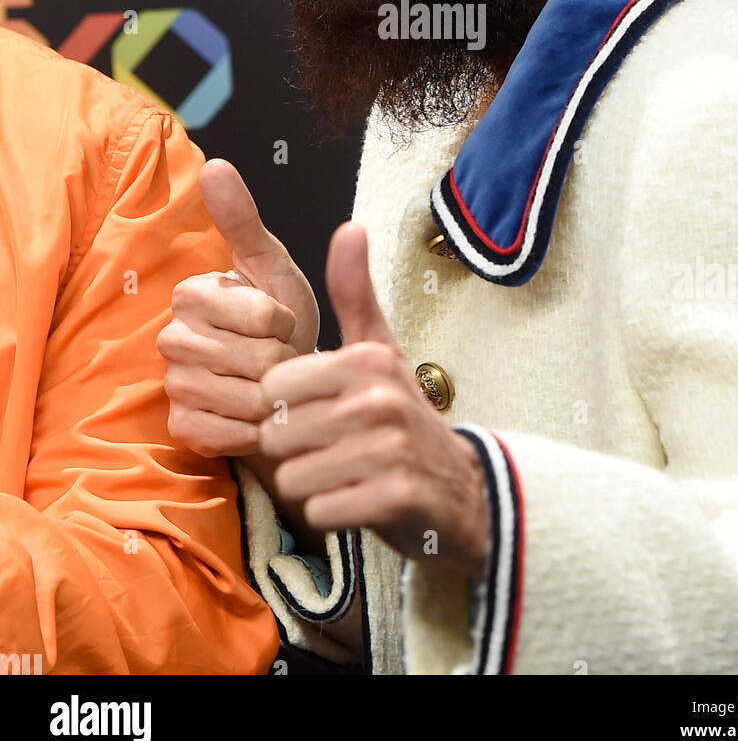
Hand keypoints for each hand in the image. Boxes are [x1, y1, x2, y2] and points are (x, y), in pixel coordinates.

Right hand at [157, 158, 319, 458]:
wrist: (285, 381)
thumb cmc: (281, 320)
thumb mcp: (271, 265)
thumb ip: (243, 219)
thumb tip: (215, 164)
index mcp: (191, 294)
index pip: (261, 315)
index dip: (286, 322)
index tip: (281, 322)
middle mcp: (171, 338)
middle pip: (256, 360)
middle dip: (284, 362)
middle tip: (280, 358)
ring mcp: (173, 385)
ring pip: (245, 399)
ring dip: (274, 398)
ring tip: (272, 386)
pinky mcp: (181, 427)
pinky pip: (228, 434)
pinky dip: (255, 430)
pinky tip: (258, 418)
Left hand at [259, 221, 489, 577]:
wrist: (462, 488)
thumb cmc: (402, 414)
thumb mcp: (380, 348)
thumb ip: (354, 291)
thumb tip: (350, 226)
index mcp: (366, 360)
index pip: (272, 388)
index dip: (286, 408)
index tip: (319, 412)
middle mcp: (379, 400)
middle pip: (277, 436)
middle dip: (296, 453)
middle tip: (334, 450)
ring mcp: (390, 450)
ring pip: (294, 478)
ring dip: (313, 487)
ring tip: (346, 474)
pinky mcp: (395, 498)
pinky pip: (322, 512)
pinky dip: (334, 514)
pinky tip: (360, 500)